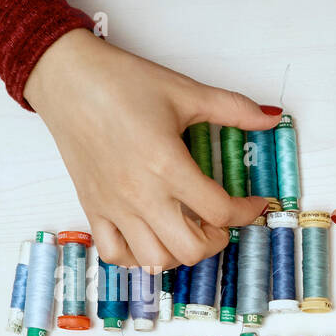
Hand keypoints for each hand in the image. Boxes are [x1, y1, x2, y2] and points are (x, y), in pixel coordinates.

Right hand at [24, 30, 277, 269]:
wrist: (63, 74)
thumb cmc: (119, 81)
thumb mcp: (185, 91)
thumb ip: (233, 109)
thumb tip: (273, 118)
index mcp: (167, 166)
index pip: (221, 212)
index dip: (248, 212)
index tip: (255, 204)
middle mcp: (140, 195)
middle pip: (191, 249)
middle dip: (216, 240)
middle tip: (220, 220)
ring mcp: (114, 206)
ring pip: (155, 261)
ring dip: (179, 253)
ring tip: (186, 229)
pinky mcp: (92, 207)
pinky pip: (114, 254)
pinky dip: (137, 257)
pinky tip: (151, 237)